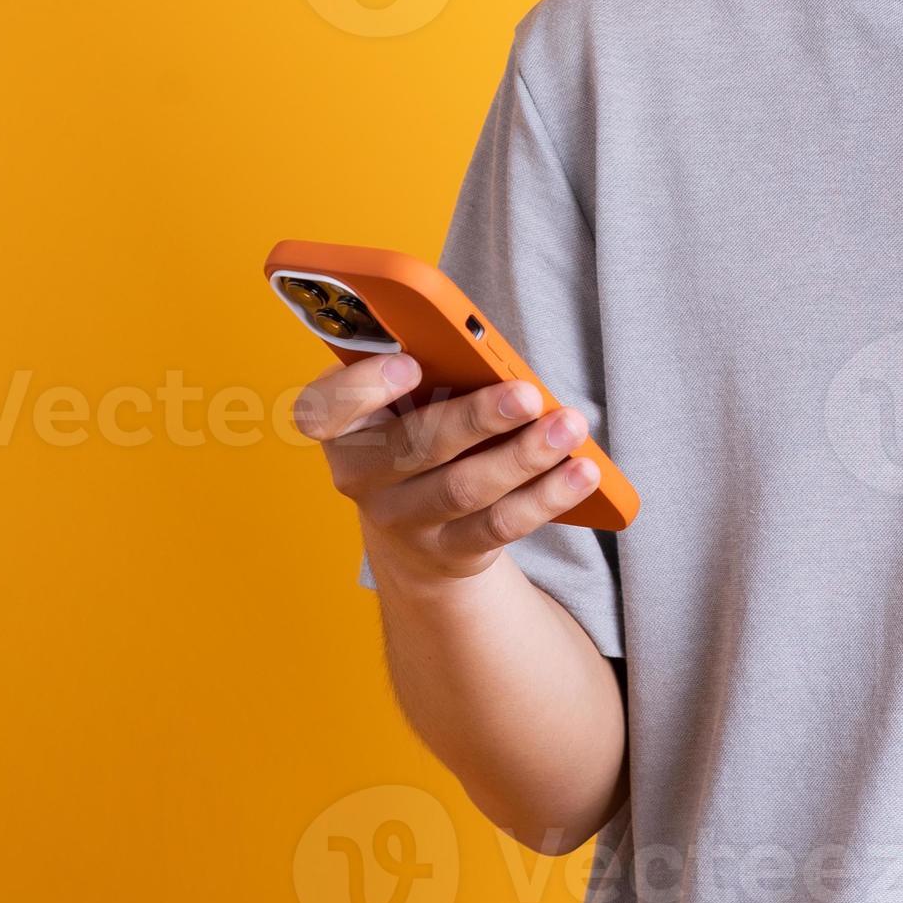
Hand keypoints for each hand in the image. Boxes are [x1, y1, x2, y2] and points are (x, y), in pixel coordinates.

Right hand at [294, 356, 603, 588]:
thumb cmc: (419, 422)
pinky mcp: (447, 551)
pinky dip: (545, 497)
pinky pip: (498, 525)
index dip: (361, 388)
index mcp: (340, 423)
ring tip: (571, 427)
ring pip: (463, 490)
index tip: (410, 363)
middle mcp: (359, 475)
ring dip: (524, 457)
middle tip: (529, 394)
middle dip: (476, 418)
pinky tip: (582, 472)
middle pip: (412, 447)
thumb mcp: (409, 394)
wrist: (417, 521)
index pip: (320, 410)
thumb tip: (485, 351)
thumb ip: (431, 365)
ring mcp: (400, 520)